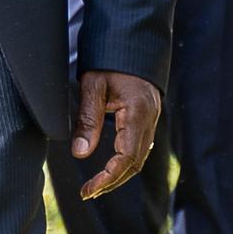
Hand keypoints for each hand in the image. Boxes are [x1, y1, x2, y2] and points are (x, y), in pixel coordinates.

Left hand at [71, 70, 162, 196]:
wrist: (132, 40)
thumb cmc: (110, 59)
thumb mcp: (93, 85)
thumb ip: (88, 119)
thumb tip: (80, 153)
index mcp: (138, 113)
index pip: (126, 158)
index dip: (107, 178)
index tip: (87, 190)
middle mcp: (150, 119)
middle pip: (135, 163)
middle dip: (112, 182)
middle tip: (88, 193)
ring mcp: (152, 118)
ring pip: (139, 157)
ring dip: (119, 174)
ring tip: (96, 185)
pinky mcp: (147, 117)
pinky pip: (140, 146)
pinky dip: (126, 161)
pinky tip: (111, 166)